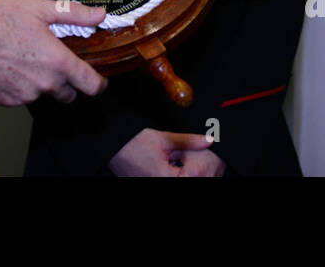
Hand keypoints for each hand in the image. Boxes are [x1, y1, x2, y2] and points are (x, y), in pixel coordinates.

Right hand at [0, 0, 106, 104]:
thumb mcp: (39, 8)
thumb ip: (74, 14)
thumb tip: (99, 14)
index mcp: (58, 62)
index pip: (92, 85)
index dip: (98, 84)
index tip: (97, 80)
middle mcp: (45, 84)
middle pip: (69, 94)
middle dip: (67, 81)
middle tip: (53, 59)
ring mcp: (26, 95)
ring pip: (44, 94)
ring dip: (41, 81)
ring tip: (25, 57)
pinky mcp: (8, 102)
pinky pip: (23, 97)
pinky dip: (21, 85)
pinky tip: (10, 66)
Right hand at [108, 129, 225, 176]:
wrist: (111, 147)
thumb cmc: (133, 143)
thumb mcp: (163, 139)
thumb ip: (188, 141)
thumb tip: (209, 140)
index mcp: (167, 179)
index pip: (196, 176)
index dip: (206, 167)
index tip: (213, 159)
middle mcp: (161, 185)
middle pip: (190, 178)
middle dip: (196, 170)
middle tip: (193, 158)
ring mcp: (153, 185)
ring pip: (181, 179)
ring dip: (186, 173)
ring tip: (184, 162)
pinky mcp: (148, 184)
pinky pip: (170, 180)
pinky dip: (175, 174)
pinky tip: (174, 167)